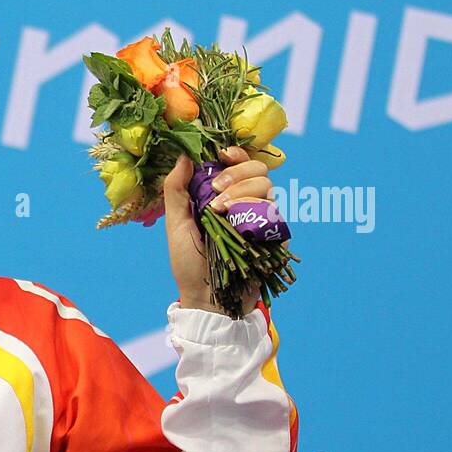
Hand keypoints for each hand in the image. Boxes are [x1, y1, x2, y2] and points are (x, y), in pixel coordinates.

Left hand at [162, 145, 270, 316]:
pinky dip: (256, 213)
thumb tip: (183, 154)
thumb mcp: (176, 225)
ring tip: (220, 212)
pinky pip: (275, 212)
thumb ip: (177, 190)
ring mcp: (262, 218)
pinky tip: (239, 226)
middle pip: (259, 169)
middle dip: (237, 173)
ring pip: (268, 186)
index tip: (222, 154)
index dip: (235, 153)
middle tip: (216, 191)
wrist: (208, 298)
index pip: (239, 162)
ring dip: (242, 193)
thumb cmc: (189, 264)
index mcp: (222, 196)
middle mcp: (245, 203)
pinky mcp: (274, 236)